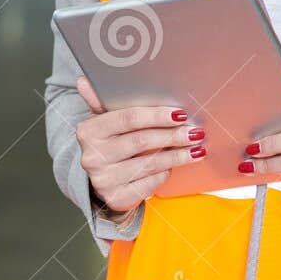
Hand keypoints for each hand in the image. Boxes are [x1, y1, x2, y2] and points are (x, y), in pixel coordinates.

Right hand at [74, 75, 206, 213]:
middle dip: (173, 136)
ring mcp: (103, 180)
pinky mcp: (116, 198)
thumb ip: (100, 101)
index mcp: (89, 131)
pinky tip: (174, 166)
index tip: (181, 114)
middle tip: (195, 132)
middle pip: (142, 141)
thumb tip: (83, 81)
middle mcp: (93, 156)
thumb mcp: (103, 121)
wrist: (98, 184)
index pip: (128, 119)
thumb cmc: (109, 144)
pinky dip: (164, 174)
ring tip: (197, 149)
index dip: (157, 116)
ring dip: (177, 156)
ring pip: (150, 164)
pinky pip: (149, 184)